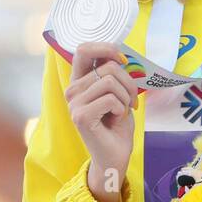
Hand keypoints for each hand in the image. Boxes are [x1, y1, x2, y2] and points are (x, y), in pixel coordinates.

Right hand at [64, 41, 139, 201]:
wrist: (116, 153)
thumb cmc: (117, 122)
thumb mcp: (118, 92)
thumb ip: (113, 73)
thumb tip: (120, 55)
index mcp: (80, 81)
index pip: (83, 50)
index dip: (106, 48)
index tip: (123, 61)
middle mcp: (72, 90)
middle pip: (108, 67)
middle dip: (128, 83)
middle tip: (129, 101)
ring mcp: (73, 103)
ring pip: (110, 82)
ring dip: (125, 97)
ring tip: (122, 111)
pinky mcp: (80, 116)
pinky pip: (110, 99)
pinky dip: (121, 109)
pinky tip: (115, 119)